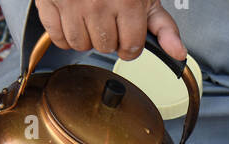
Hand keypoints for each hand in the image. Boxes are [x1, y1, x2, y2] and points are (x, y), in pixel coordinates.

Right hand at [34, 0, 185, 62]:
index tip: (126, 32)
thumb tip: (178, 54)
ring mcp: (72, 2)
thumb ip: (162, 26)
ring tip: (89, 16)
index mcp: (127, 2)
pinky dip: (64, 34)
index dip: (129, 43)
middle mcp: (98, 3)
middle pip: (105, 47)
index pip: (130, 49)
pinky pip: (57, 37)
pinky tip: (72, 19)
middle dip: (108, 36)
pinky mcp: (50, 0)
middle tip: (107, 15)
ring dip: (86, 36)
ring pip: (80, 45)